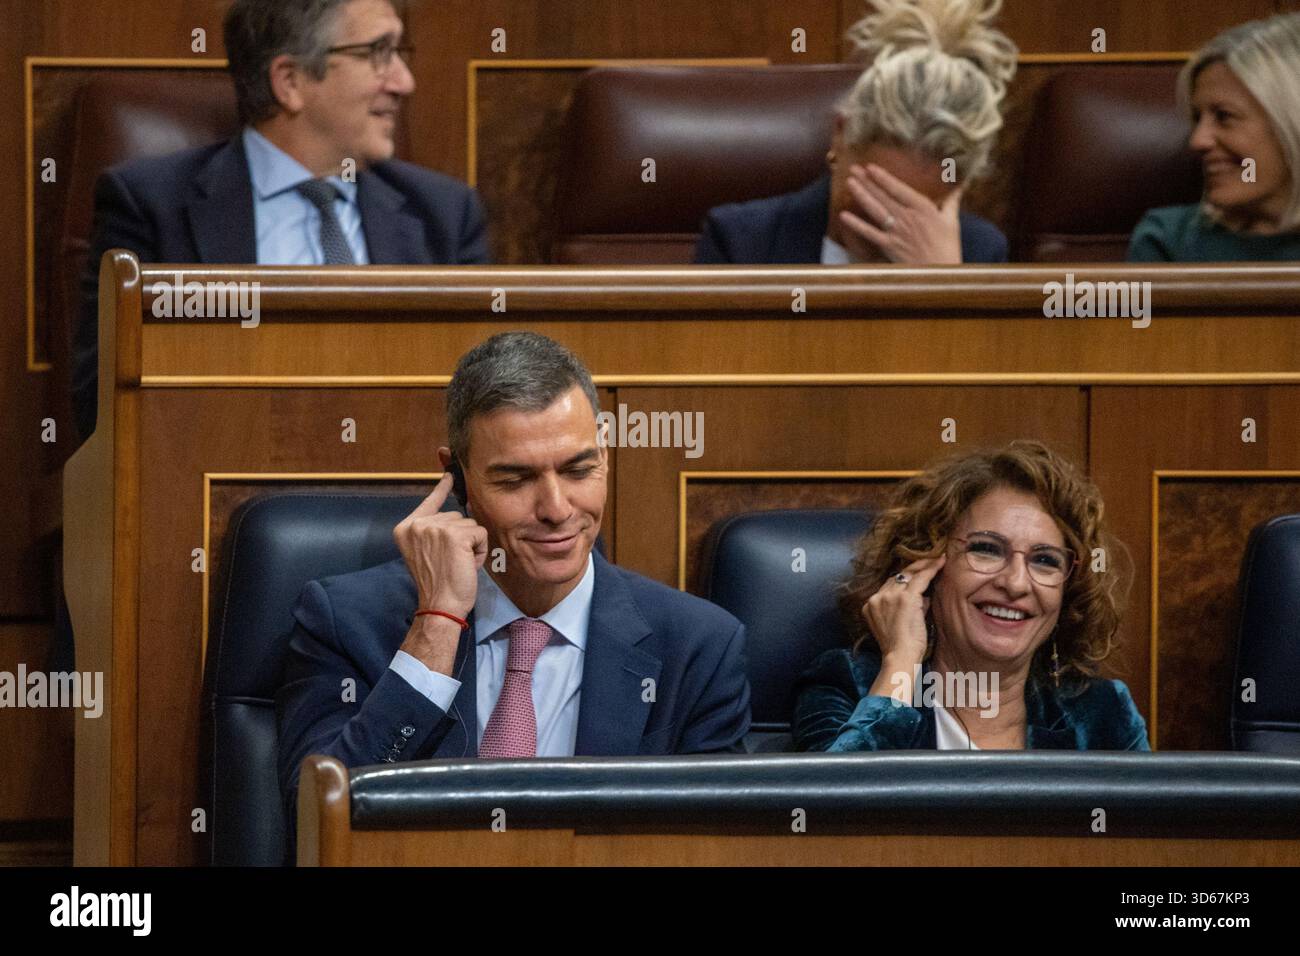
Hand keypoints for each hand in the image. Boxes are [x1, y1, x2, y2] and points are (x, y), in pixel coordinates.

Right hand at [393, 472, 488, 619]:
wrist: (440, 605)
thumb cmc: (437, 583)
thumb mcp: (428, 551)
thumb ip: (435, 531)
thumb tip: (460, 510)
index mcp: (406, 528)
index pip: (429, 501)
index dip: (442, 488)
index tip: (450, 473)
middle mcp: (418, 524)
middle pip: (456, 515)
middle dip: (461, 537)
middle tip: (451, 561)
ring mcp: (436, 527)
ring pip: (470, 524)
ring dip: (471, 545)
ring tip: (459, 564)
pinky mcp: (455, 535)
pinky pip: (480, 534)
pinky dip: (480, 550)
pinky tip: (467, 564)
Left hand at [839, 164, 962, 264]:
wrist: (940, 273)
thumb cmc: (948, 247)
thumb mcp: (952, 221)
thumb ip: (952, 201)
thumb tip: (960, 184)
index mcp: (923, 208)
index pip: (899, 189)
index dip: (883, 177)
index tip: (871, 167)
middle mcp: (907, 217)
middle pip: (883, 196)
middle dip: (867, 181)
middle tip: (853, 169)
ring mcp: (896, 232)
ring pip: (875, 210)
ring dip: (861, 195)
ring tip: (849, 182)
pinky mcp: (888, 246)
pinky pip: (869, 233)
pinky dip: (856, 224)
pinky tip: (844, 215)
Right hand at [862, 555, 945, 676]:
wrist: (900, 658)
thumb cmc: (901, 649)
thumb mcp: (898, 625)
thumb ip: (908, 608)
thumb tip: (924, 597)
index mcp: (870, 605)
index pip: (888, 585)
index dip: (903, 578)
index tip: (915, 573)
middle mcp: (876, 598)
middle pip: (897, 577)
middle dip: (913, 568)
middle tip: (928, 561)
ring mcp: (889, 596)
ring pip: (908, 574)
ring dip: (923, 566)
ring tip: (936, 560)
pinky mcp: (905, 598)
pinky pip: (920, 578)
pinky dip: (931, 569)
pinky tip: (940, 561)